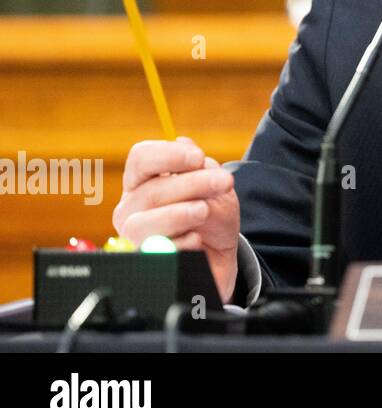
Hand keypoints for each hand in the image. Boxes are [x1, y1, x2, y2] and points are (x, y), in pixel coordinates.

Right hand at [113, 136, 240, 303]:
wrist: (220, 253)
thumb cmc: (212, 215)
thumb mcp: (215, 188)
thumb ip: (200, 168)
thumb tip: (183, 144)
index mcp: (144, 181)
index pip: (141, 159)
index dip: (167, 155)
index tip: (198, 157)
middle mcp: (132, 208)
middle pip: (150, 191)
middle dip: (191, 184)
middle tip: (224, 181)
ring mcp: (135, 237)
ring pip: (141, 224)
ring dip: (178, 213)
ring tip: (204, 210)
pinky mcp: (146, 263)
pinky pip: (154, 254)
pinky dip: (179, 244)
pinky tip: (198, 241)